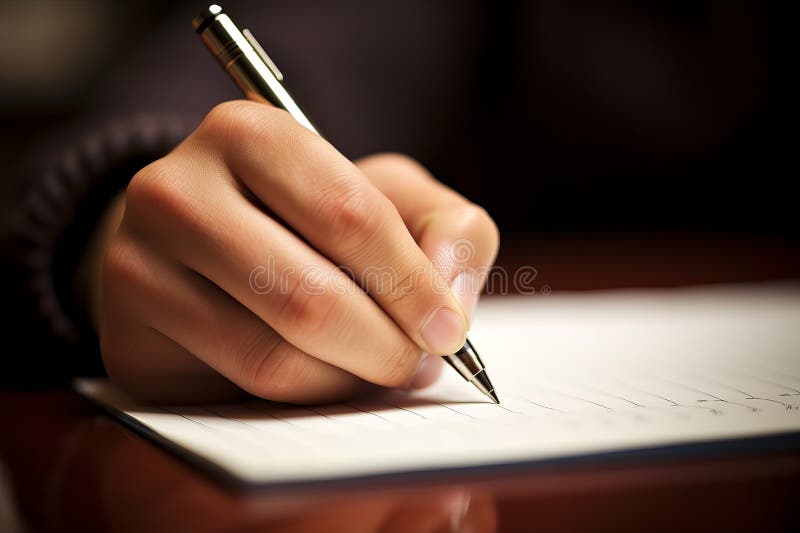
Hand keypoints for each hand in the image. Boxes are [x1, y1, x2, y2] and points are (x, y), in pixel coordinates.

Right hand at [94, 101, 498, 403]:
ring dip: (350, 377)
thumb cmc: (309, 217)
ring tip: (380, 365)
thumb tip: (448, 295)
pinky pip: (243, 390)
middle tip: (420, 363)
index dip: (412, 283)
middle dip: (386, 346)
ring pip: (276, 357)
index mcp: (246, 134)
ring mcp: (138, 268)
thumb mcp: (388, 196)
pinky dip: (307, 395)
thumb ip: (446, 226)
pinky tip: (328, 373)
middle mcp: (176, 192)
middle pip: (309, 297)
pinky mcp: (130, 338)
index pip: (349, 216)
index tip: (448, 329)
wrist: (203, 245)